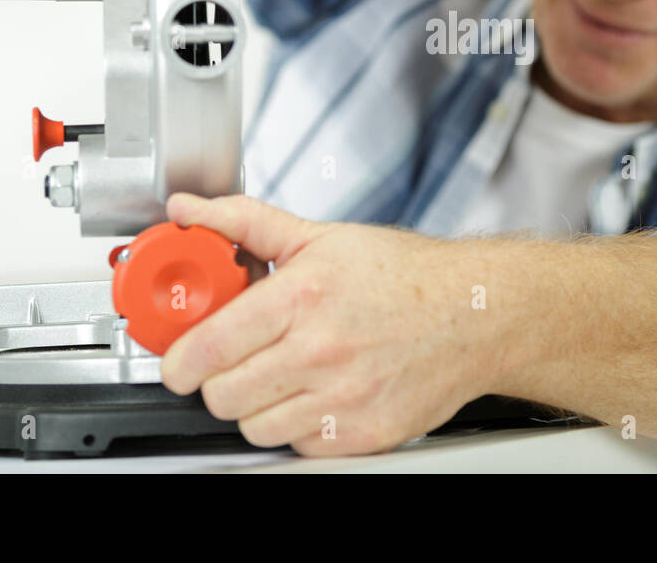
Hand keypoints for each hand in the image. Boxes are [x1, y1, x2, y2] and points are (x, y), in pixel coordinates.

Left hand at [159, 192, 484, 455]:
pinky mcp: (365, 434)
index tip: (179, 358)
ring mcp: (344, 399)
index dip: (179, 359)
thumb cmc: (405, 275)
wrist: (476, 314)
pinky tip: (318, 390)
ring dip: (257, 404)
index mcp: (303, 296)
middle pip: (222, 395)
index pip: (208, 348)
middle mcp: (321, 351)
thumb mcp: (321, 237)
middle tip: (234, 360)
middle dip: (218, 378)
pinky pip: (299, 445)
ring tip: (282, 372)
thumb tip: (188, 211)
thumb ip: (244, 223)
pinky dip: (299, 424)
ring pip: (255, 427)